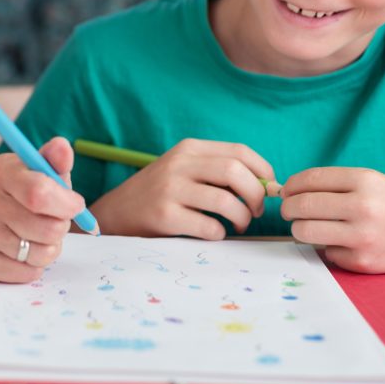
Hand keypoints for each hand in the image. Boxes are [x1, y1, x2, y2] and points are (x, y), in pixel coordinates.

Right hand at [0, 138, 83, 282]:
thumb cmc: (21, 186)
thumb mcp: (38, 168)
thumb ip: (54, 159)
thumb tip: (63, 147)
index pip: (39, 193)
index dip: (67, 204)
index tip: (75, 205)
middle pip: (45, 229)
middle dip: (60, 228)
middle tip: (54, 220)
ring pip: (39, 254)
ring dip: (48, 248)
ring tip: (37, 235)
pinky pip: (26, 273)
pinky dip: (33, 266)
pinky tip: (24, 250)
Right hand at [92, 139, 276, 238]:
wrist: (115, 213)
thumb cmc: (160, 193)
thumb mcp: (183, 170)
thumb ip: (217, 171)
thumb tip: (266, 185)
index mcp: (188, 149)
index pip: (239, 151)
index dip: (263, 170)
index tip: (268, 188)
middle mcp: (179, 164)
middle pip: (236, 172)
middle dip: (256, 195)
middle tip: (255, 211)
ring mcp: (170, 190)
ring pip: (226, 201)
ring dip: (242, 218)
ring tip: (238, 224)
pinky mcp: (164, 216)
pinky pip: (209, 227)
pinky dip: (220, 234)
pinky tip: (213, 233)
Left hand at [280, 167, 384, 272]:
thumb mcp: (375, 182)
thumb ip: (336, 184)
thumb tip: (290, 191)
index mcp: (365, 180)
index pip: (309, 180)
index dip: (291, 185)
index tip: (286, 191)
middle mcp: (363, 207)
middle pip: (301, 206)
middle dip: (288, 208)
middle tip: (290, 211)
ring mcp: (363, 237)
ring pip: (305, 231)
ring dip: (300, 229)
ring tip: (309, 226)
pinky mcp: (363, 261)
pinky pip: (326, 252)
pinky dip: (328, 248)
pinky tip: (344, 243)